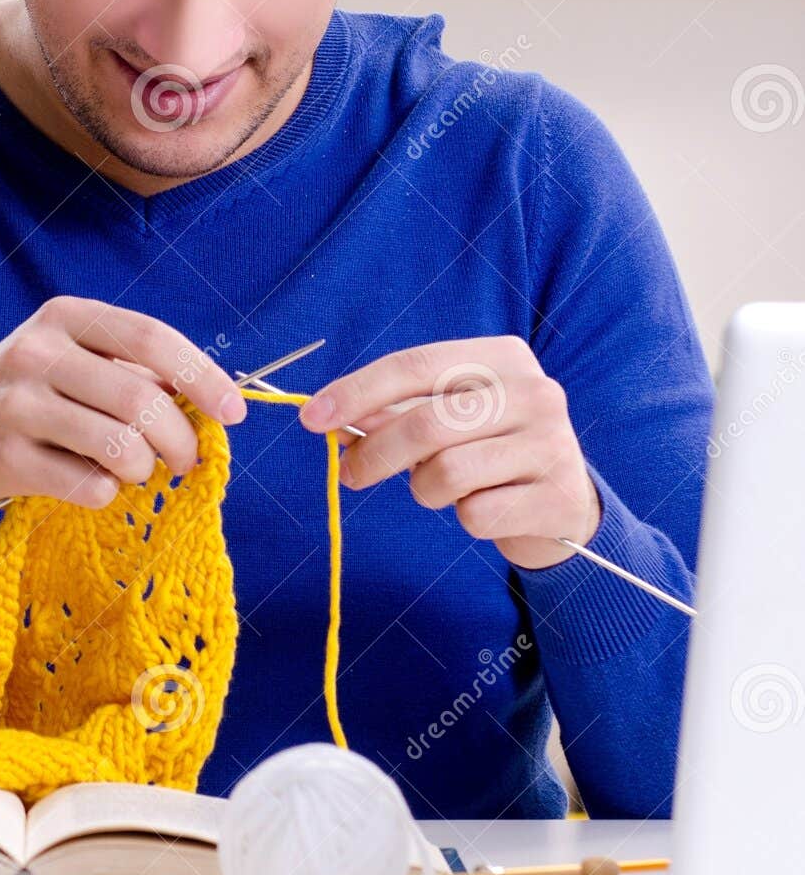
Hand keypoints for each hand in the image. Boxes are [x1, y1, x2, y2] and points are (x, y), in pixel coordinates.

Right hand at [0, 296, 244, 509]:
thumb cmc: (32, 394)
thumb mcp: (75, 361)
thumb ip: (135, 372)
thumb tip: (210, 404)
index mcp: (66, 318)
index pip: (151, 338)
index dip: (203, 376)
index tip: (234, 412)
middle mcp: (37, 353)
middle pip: (141, 400)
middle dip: (181, 440)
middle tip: (185, 461)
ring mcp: (17, 405)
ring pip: (119, 446)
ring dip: (143, 470)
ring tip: (135, 472)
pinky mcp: (5, 457)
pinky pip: (87, 486)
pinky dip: (106, 493)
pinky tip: (93, 484)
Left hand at [298, 336, 600, 568]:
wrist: (562, 503)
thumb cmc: (487, 449)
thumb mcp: (444, 418)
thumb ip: (393, 413)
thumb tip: (332, 420)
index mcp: (502, 357)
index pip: (415, 364)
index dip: (357, 391)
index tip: (312, 418)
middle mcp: (535, 391)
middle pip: (425, 422)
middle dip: (374, 454)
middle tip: (349, 474)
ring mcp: (553, 443)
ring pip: (447, 474)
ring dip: (424, 491)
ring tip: (438, 489)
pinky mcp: (559, 497)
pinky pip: (477, 515)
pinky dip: (464, 518)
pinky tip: (485, 508)